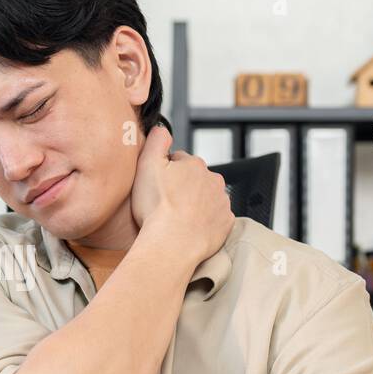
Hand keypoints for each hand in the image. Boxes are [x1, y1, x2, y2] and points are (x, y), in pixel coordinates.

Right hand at [129, 123, 235, 267]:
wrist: (172, 244)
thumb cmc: (157, 208)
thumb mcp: (147, 166)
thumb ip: (157, 141)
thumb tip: (163, 129)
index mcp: (194, 164)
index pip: (179, 161)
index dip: (166, 172)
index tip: (158, 187)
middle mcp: (213, 180)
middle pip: (195, 179)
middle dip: (183, 187)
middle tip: (165, 204)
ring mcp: (222, 202)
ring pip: (207, 197)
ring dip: (195, 203)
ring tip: (177, 218)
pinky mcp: (226, 223)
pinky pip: (215, 217)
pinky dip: (205, 221)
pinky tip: (190, 228)